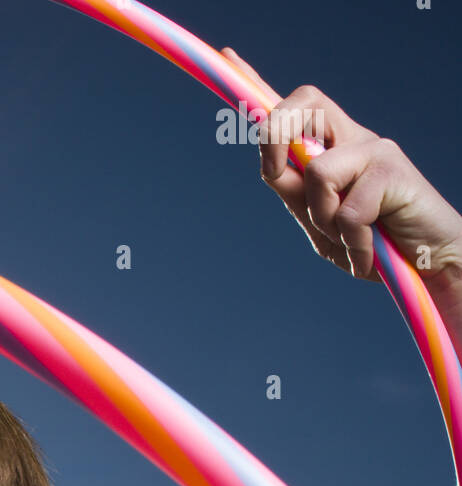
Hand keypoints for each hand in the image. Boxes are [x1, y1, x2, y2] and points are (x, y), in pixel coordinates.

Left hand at [221, 47, 461, 292]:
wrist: (424, 262)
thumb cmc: (370, 245)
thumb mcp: (322, 226)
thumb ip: (297, 197)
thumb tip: (272, 168)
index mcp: (329, 148)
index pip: (292, 108)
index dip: (258, 85)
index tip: (228, 56)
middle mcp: (350, 137)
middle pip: (300, 106)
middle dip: (275, 141)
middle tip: (284, 184)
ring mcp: (373, 147)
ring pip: (316, 171)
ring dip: (323, 219)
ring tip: (350, 240)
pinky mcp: (392, 166)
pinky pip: (346, 210)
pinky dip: (351, 243)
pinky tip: (368, 254)